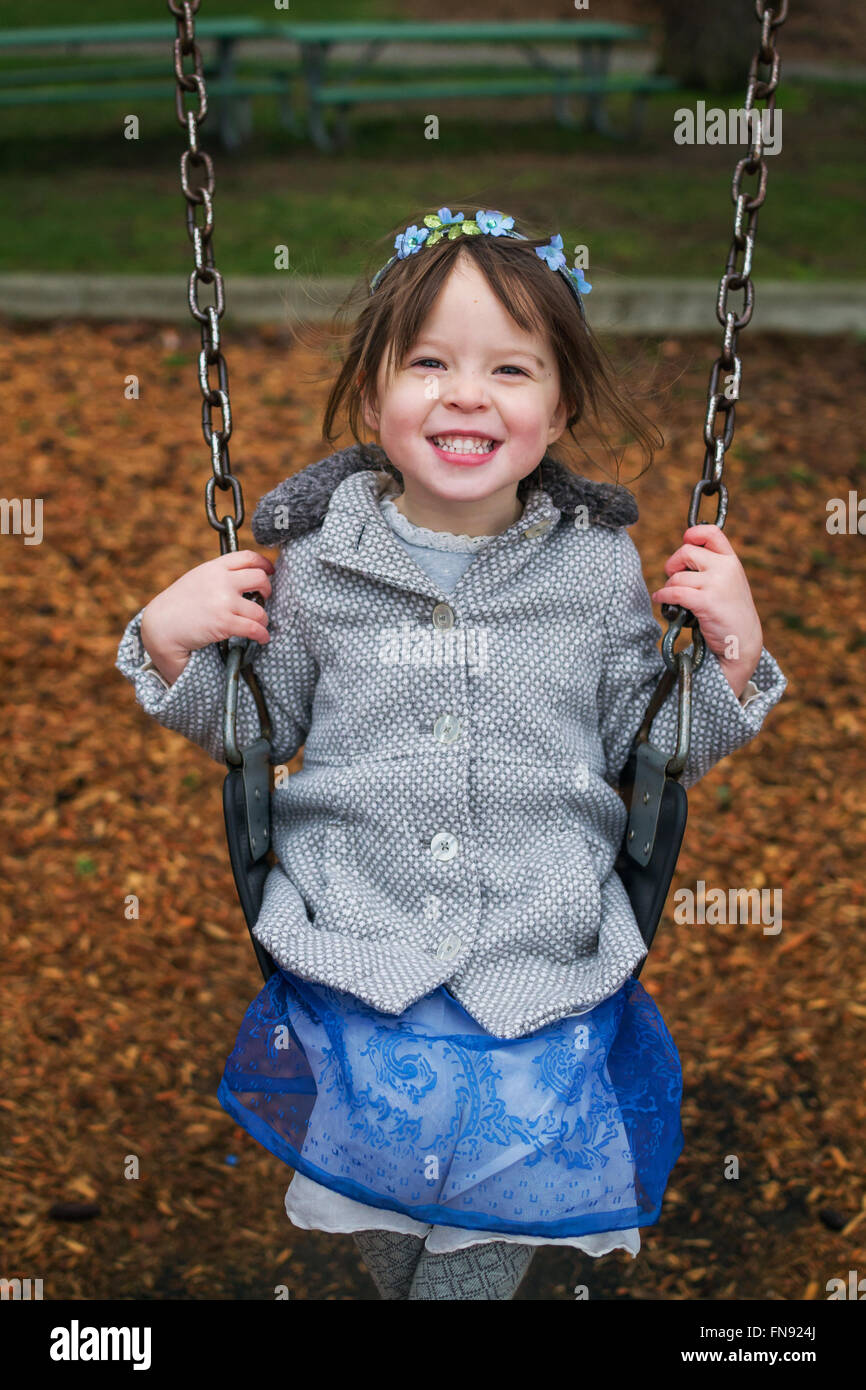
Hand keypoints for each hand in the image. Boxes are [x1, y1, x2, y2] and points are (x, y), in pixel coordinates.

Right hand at [140, 550, 275, 676]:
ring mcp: (224, 602)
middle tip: (264, 598)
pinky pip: (254, 628)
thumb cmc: (178, 604)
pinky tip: (262, 638)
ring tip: (260, 624)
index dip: (264, 563)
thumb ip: (219, 575)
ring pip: (260, 609)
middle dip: (267, 589)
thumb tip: (244, 578)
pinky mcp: (224, 623)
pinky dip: (262, 634)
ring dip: (263, 619)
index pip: (248, 557)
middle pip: (260, 578)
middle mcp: (221, 581)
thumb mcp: (197, 578)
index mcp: (214, 567)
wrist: (161, 625)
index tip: (270, 571)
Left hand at [650, 524, 762, 697]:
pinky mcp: (706, 603)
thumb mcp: (729, 581)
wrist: (743, 641)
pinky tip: (661, 600)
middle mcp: (726, 568)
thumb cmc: (731, 612)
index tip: (685, 542)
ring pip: (677, 577)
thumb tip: (681, 553)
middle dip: (673, 564)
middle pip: (686, 551)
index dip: (693, 533)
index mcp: (731, 560)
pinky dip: (663, 597)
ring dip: (668, 587)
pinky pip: (674, 593)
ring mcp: (717, 585)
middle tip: (673, 578)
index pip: (711, 532)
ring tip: (673, 598)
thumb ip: (712, 566)